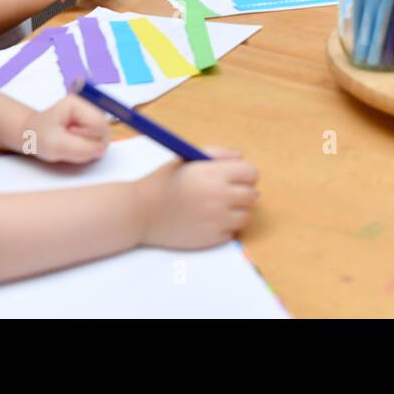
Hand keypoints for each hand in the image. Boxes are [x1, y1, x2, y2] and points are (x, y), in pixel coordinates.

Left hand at [25, 96, 109, 163]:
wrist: (29, 135)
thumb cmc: (38, 136)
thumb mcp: (56, 145)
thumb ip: (81, 148)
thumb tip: (102, 149)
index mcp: (77, 104)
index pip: (100, 125)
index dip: (88, 140)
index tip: (68, 140)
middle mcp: (88, 106)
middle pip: (104, 130)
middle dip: (89, 144)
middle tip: (67, 143)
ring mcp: (91, 115)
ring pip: (103, 137)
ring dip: (88, 147)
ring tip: (69, 144)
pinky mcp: (91, 124)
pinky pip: (98, 140)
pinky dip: (88, 147)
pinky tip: (73, 144)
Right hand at [137, 148, 258, 248]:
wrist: (141, 212)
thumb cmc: (164, 181)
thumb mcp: (189, 158)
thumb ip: (218, 154)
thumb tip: (241, 158)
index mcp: (214, 174)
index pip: (251, 174)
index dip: (243, 174)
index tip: (234, 177)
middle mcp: (220, 196)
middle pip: (252, 195)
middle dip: (242, 192)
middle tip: (225, 193)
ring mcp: (217, 219)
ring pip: (246, 215)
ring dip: (237, 211)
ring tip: (217, 208)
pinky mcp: (212, 238)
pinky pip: (232, 232)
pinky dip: (224, 227)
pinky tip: (207, 221)